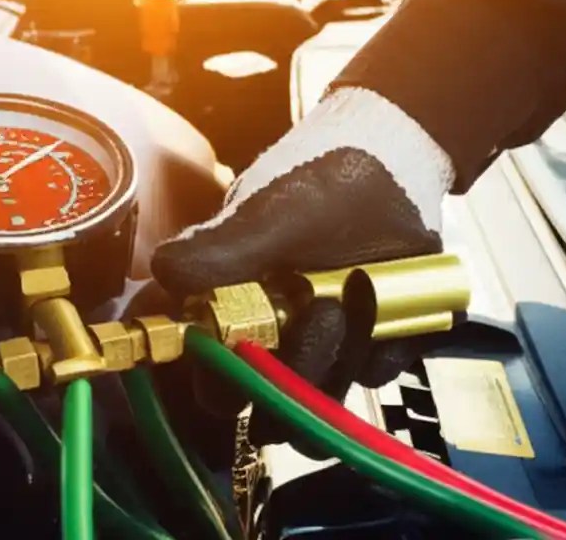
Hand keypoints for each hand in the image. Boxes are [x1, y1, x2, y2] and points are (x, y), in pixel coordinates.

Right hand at [151, 88, 454, 445]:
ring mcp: (309, 346)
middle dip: (285, 370)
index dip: (198, 367)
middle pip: (248, 393)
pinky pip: (369, 375)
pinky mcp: (361, 351)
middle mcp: (256, 332)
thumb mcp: (275, 212)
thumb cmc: (323, 181)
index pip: (182, 350)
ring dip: (338, 353)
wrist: (402, 169)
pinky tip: (389, 307)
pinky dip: (384, 348)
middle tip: (318, 315)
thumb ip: (220, 247)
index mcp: (217, 301)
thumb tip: (163, 272)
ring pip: (309, 396)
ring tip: (360, 294)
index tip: (231, 358)